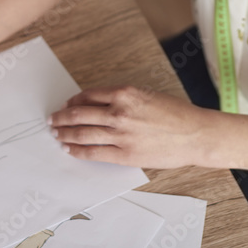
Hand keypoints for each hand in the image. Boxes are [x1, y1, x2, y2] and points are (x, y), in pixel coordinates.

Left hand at [48, 86, 213, 168]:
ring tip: (56, 134)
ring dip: (65, 133)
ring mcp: (121, 134)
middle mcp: (119, 112)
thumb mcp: (147, 95)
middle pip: (79, 114)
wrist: (195, 134)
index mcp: (125, 93)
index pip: (89, 96)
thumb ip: (123, 99)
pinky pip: (94, 152)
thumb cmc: (175, 114)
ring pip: (83, 133)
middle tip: (53, 119)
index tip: (67, 104)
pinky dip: (78, 150)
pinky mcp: (125, 154)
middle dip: (62, 116)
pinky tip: (69, 149)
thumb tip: (100, 105)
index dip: (74, 101)